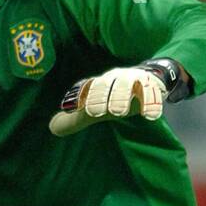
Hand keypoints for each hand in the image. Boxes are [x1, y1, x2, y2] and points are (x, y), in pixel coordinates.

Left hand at [49, 65, 167, 137]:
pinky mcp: (152, 85)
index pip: (89, 88)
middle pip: (107, 84)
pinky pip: (151, 93)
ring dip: (122, 96)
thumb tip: (53, 128)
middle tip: (95, 113)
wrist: (148, 78)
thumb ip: (77, 118)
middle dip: (101, 96)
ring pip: (128, 84)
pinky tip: (149, 116)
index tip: (75, 109)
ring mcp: (134, 80)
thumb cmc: (116, 95)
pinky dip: (151, 104)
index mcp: (100, 83)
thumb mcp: (97, 106)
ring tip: (119, 112)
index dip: (82, 97)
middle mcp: (115, 78)